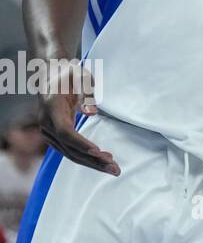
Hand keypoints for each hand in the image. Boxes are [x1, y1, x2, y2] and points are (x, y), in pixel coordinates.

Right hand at [39, 59, 118, 175]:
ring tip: (113, 169)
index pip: (65, 131)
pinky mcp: (55, 136)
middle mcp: (47, 124)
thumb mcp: (80, 76)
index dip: (81, 143)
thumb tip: (91, 113)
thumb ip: (86, 93)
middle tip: (115, 168)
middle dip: (92, 160)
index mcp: (51, 108)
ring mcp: (49, 132)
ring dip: (92, 163)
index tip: (98, 152)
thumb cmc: (69, 73)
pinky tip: (102, 162)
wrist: (52, 75)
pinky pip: (71, 150)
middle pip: (69, 148)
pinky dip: (87, 157)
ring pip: (70, 153)